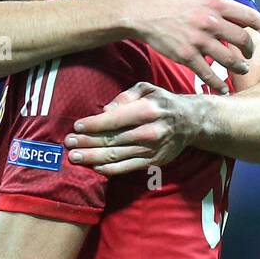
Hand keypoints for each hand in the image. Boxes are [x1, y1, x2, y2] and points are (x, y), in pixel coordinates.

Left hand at [64, 82, 204, 175]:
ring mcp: (151, 149)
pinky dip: (109, 169)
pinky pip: (127, 168)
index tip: (77, 126)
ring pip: (116, 156)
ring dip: (93, 157)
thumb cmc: (162, 103)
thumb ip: (125, 96)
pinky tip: (94, 167)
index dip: (94, 124)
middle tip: (69, 142)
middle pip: (112, 139)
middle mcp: (150, 131)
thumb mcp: (147, 89)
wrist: (190, 122)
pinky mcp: (153, 162)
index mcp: (148, 110)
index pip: (115, 119)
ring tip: (74, 156)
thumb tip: (105, 110)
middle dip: (87, 142)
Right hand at [128, 0, 259, 94]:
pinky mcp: (187, 55)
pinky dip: (218, 84)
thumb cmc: (172, 5)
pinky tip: (223, 88)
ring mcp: (199, 39)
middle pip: (243, 40)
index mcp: (216, 4)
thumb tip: (239, 15)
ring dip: (239, 67)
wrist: (144, 13)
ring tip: (242, 70)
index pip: (249, 16)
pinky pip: (208, 74)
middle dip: (251, 51)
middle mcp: (211, 21)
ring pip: (229, 59)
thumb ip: (219, 7)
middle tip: (250, 55)